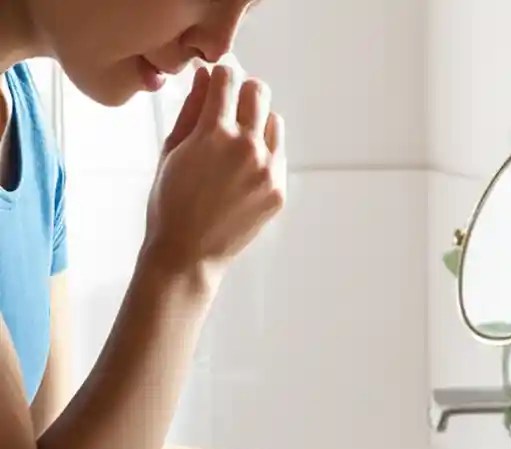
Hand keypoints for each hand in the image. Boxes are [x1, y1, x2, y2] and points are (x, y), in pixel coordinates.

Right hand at [142, 64, 286, 278]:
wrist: (188, 253)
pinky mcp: (279, 190)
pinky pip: (279, 154)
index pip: (228, 79)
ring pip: (274, 121)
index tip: (217, 78)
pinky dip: (265, 152)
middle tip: (229, 106)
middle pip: (259, 92)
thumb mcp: (172, 150)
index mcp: (214, 134)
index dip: (221, 73)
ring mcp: (268, 170)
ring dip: (257, 122)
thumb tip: (206, 77)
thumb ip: (191, 109)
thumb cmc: (170, 201)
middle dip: (242, 92)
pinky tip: (243, 169)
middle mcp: (247, 147)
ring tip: (235, 143)